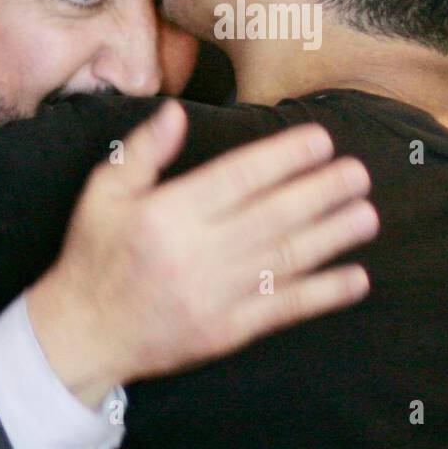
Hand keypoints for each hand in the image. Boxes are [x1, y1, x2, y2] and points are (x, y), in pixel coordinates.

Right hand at [26, 101, 376, 407]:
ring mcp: (215, 295)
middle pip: (273, 215)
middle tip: (359, 173)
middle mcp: (197, 253)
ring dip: (332, 237)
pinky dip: (322, 294)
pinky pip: (282, 310)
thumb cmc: (94, 255)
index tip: (320, 140)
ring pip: (286, 260)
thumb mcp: (103, 194)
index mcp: (168, 214)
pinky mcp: (226, 332)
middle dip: (322, 192)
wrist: (81, 336)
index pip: (239, 177)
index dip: (284, 157)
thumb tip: (176, 112)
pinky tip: (355, 279)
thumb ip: (142, 151)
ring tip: (367, 214)